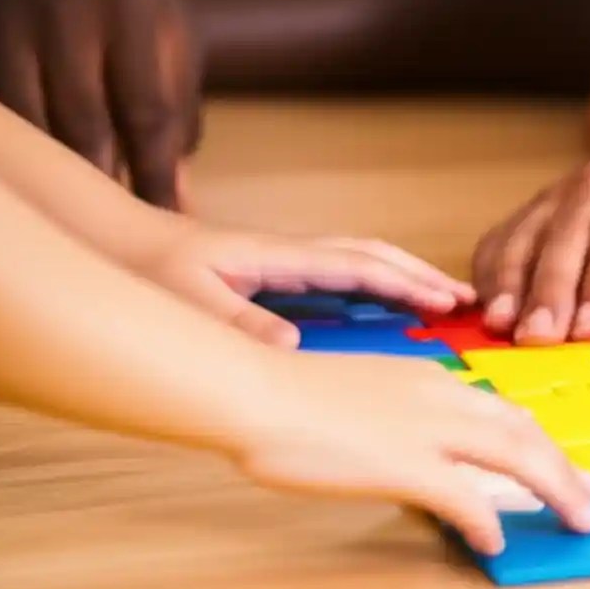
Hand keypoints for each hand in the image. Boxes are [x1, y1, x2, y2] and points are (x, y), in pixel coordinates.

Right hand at [0, 0, 198, 206]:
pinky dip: (13, 156)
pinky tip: (31, 182)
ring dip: (52, 180)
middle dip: (102, 188)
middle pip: (83, 124)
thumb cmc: (118, 6)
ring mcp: (4, 20)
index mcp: (133, 6)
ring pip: (28, 125)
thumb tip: (180, 202)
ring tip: (74, 218)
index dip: (155, 177)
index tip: (165, 226)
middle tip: (117, 239)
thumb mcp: (165, 35)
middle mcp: (66, 7)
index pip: (149, 111)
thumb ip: (177, 110)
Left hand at [138, 226, 474, 346]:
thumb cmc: (152, 269)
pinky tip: (388, 303)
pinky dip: (378, 282)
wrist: (123, 243)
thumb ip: (239, 323)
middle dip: (422, 274)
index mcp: (278, 256)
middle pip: (373, 254)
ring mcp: (288, 257)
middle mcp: (292, 251)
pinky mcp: (280, 269)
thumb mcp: (189, 301)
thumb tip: (294, 346)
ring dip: (405, 275)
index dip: (405, 283)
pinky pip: (344, 272)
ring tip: (443, 298)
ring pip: (363, 259)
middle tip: (466, 299)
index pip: (358, 266)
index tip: (446, 300)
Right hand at [237, 354, 589, 554]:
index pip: (501, 410)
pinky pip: (467, 497)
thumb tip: (416, 447)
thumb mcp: (363, 392)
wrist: (257, 391)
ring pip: (517, 455)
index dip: (536, 439)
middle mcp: (441, 396)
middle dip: (563, 467)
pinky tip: (495, 541)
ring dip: (555, 489)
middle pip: (524, 431)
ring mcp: (428, 428)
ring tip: (577, 518)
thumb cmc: (291, 395)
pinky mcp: (408, 463)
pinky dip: (488, 519)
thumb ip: (399, 413)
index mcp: (430, 378)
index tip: (556, 460)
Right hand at [472, 155, 589, 344]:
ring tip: (498, 326)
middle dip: (549, 286)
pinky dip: (489, 271)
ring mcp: (568, 192)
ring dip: (509, 278)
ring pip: (530, 230)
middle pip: (570, 230)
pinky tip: (482, 308)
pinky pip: (506, 235)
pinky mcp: (542, 210)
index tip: (588, 326)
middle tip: (535, 340)